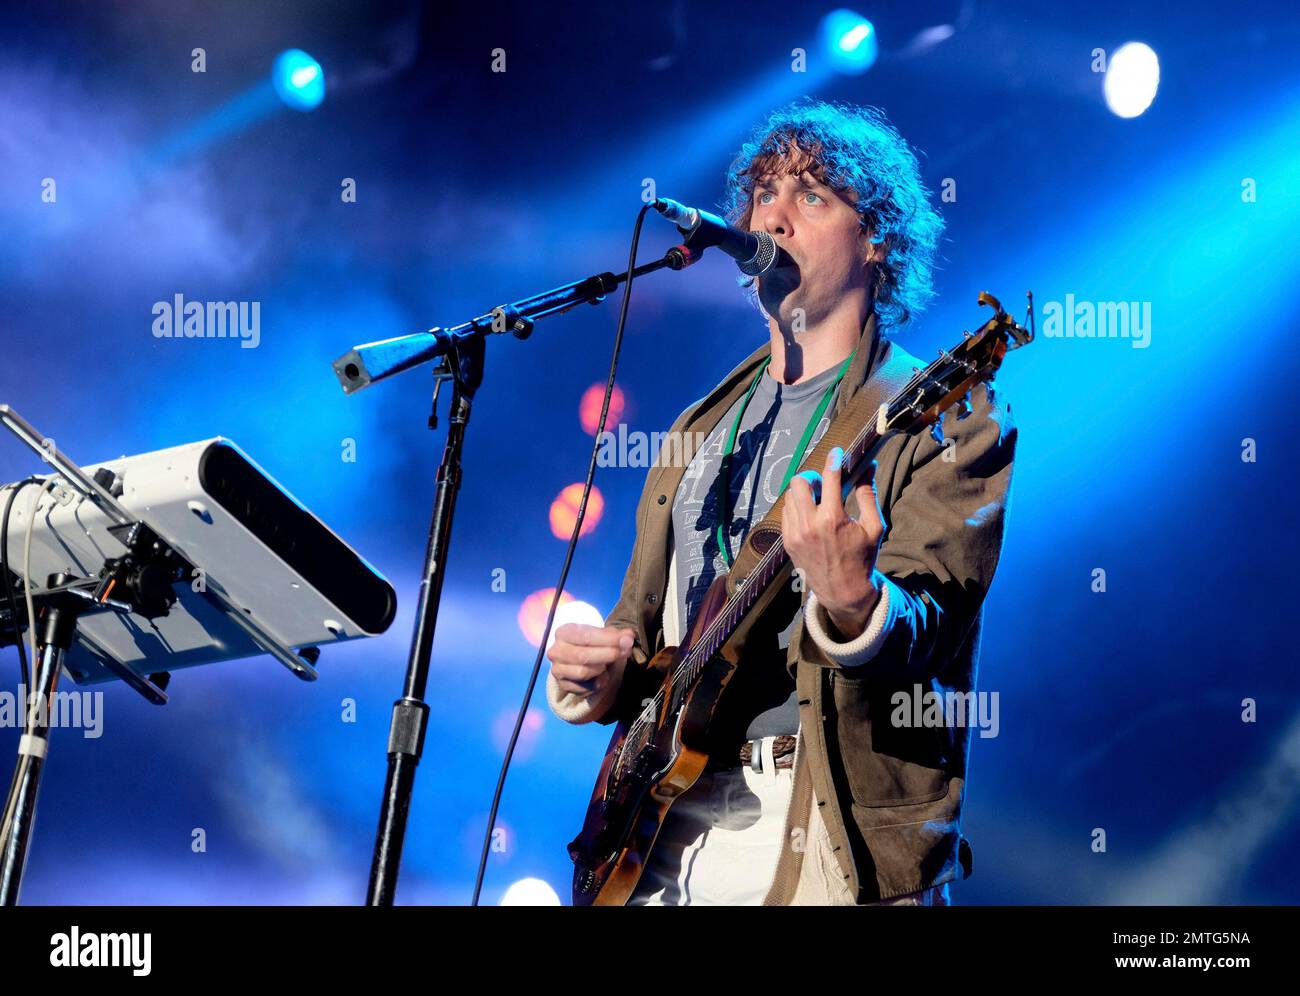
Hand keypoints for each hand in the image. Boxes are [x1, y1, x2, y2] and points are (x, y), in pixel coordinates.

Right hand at [547, 623, 634, 697]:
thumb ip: (614, 635)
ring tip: (610, 663)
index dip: (608, 639)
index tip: (627, 640)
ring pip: (583, 672)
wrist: (577, 657)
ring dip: (602, 668)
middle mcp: (556, 651)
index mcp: (563, 632)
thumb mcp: (600, 634)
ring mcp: (558, 669)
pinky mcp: (563, 685)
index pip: (586, 636)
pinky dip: (598, 683)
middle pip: (583, 656)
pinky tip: (604, 676)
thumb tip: (628, 636)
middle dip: (608, 654)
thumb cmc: (590, 643)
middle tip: (626, 651)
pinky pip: (584, 688)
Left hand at [782, 446, 882, 639]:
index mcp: (833, 519)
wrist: (843, 591)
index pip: (830, 478)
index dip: (834, 460)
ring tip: (818, 500)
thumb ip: (868, 495)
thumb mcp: (874, 527)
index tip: (836, 452)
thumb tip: (869, 467)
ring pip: (790, 497)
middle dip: (811, 477)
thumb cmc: (862, 558)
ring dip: (803, 493)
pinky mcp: (788, 542)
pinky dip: (796, 507)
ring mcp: (795, 534)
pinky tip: (810, 514)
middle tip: (823, 482)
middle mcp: (810, 524)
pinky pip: (786, 513)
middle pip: (799, 482)